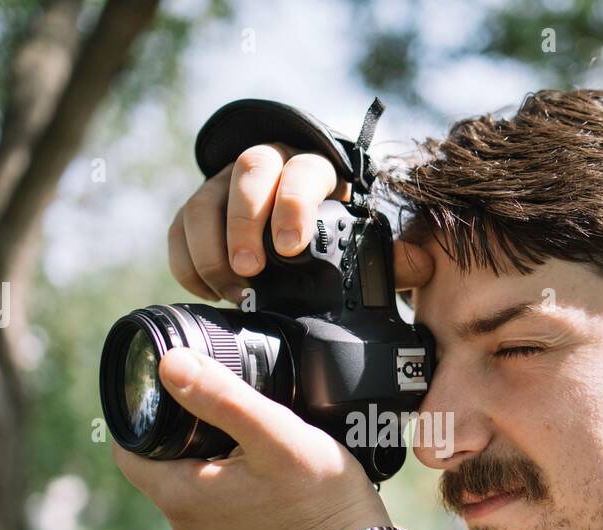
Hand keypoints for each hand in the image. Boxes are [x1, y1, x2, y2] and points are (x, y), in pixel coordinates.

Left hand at [113, 347, 390, 529]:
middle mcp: (182, 514)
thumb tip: (170, 364)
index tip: (163, 377)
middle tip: (204, 381)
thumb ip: (221, 398)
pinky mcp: (228, 521)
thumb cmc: (318, 495)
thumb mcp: (272, 434)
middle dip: (169, 416)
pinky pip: (203, 479)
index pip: (126, 445)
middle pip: (151, 453)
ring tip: (229, 407)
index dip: (138, 407)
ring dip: (194, 435)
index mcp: (179, 494)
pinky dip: (214, 454)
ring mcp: (205, 522)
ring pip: (178, 464)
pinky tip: (245, 437)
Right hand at [167, 142, 433, 304]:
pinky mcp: (196, 209)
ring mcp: (224, 184)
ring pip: (204, 201)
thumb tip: (422, 264)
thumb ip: (390, 253)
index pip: (303, 171)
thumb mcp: (362, 237)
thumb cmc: (333, 229)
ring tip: (231, 291)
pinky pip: (180, 229)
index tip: (290, 249)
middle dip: (245, 224)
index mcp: (313, 169)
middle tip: (251, 271)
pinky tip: (209, 291)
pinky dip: (188, 262)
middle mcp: (266, 165)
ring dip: (212, 249)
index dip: (293, 205)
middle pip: (247, 173)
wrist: (291, 208)